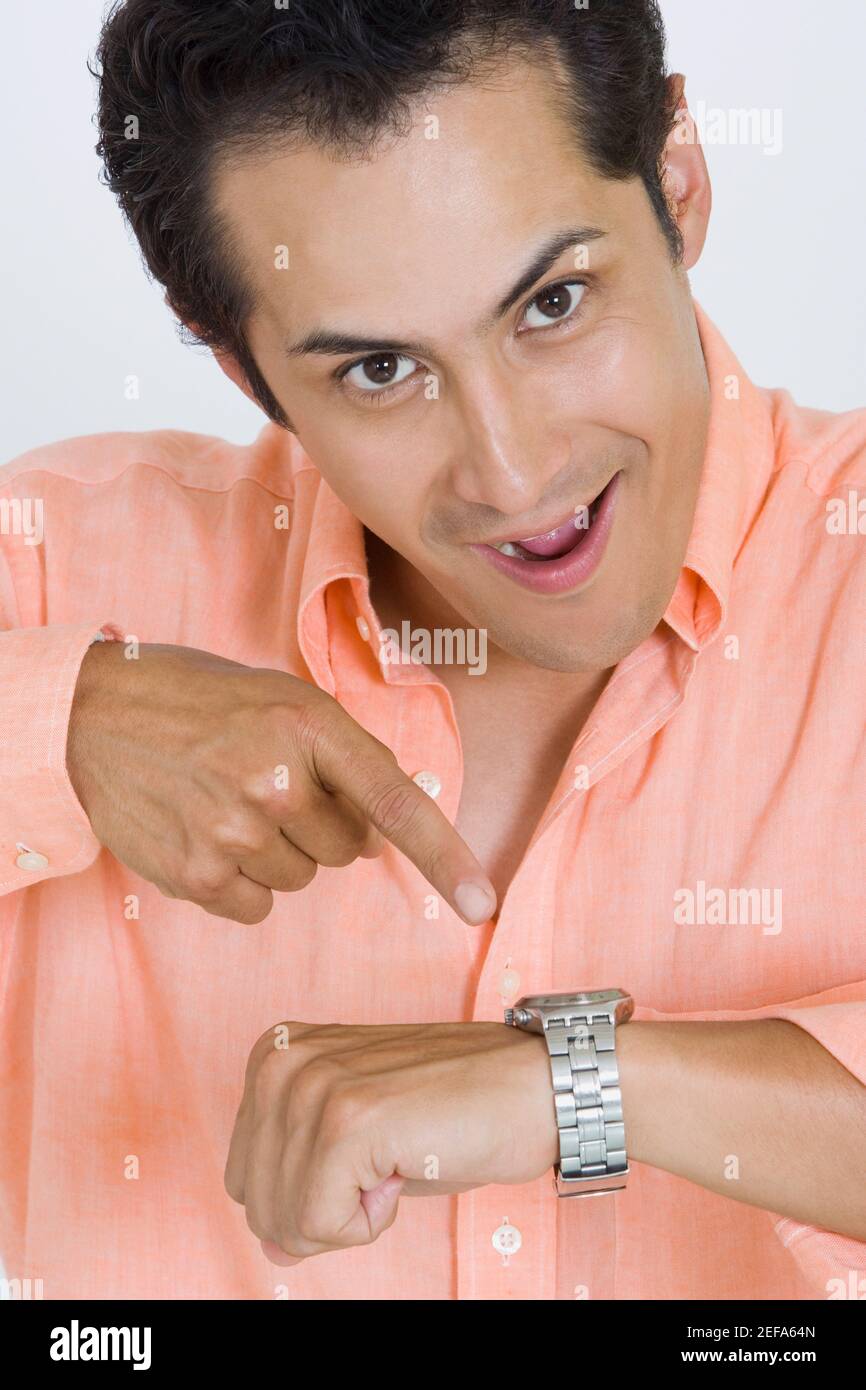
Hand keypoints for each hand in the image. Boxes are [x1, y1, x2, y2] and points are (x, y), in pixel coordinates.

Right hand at [65, 641, 494, 924]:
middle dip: (323, 825)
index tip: (483, 903)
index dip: (445, 857)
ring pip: (303, 879)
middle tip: (269, 783)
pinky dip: (242, 882)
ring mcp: (234, 832)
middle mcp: (276, 781)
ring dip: (279, 852)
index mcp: (310, 725)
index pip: (394, 802)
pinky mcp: (197, 874)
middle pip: (349, 850)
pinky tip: (208, 833)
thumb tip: (381, 842)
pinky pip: (258, 907)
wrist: (96, 715)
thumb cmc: (202, 702)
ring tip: (230, 802)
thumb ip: (345, 759)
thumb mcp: (284, 700)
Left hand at [224, 1020, 558, 1263]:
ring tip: (397, 1159)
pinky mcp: (347, 1120)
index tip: (366, 1154)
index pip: (242, 1176)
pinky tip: (405, 1169)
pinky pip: (320, 1224)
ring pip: (282, 1220)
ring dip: (349, 1216)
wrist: (535, 1087)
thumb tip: (271, 1248)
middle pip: (254, 1201)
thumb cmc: (455, 1111)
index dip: (307, 1194)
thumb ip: (302, 1186)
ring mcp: (313, 1085)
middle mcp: (283, 1061)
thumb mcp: (359, 1149)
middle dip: (319, 1212)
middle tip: (383, 1164)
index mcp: (275, 1055)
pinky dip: (368, 1224)